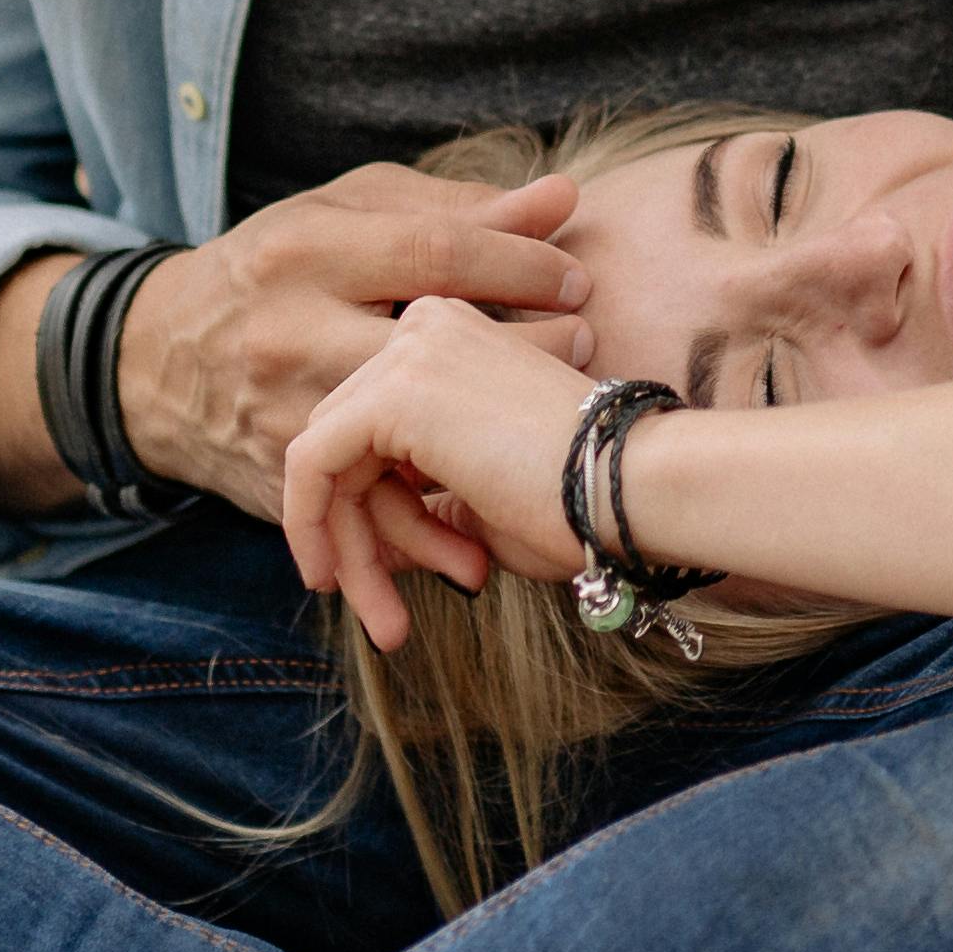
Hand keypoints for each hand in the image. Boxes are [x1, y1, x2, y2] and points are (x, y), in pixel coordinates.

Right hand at [113, 165, 590, 516]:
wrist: (156, 358)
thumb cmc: (279, 267)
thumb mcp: (347, 217)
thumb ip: (451, 209)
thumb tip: (562, 197)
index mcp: (307, 252)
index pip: (432, 250)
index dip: (517, 264)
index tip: (577, 277)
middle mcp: (289, 331)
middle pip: (424, 344)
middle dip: (520, 348)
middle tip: (587, 346)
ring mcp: (279, 409)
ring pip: (393, 447)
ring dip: (479, 461)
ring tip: (547, 446)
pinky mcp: (275, 474)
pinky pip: (360, 515)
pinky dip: (419, 537)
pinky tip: (478, 548)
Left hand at [274, 297, 607, 649]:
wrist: (639, 489)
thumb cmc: (585, 505)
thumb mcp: (481, 511)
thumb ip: (418, 515)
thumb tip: (358, 549)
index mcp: (453, 339)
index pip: (377, 431)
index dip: (378, 515)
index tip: (386, 581)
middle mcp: (425, 328)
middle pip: (348, 446)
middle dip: (363, 540)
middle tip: (389, 621)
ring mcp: (407, 354)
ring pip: (329, 463)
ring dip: (358, 551)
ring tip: (393, 623)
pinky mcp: (391, 393)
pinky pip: (312, 465)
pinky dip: (316, 527)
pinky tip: (343, 582)